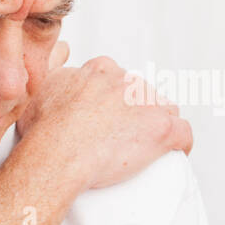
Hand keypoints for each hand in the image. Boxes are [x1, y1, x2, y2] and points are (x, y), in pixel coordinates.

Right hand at [16, 43, 192, 190]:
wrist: (57, 154)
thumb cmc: (45, 132)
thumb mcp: (40, 92)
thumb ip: (56, 80)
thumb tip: (62, 77)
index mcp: (100, 70)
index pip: (117, 79)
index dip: (114, 99)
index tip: (106, 116)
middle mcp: (126, 81)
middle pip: (141, 94)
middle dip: (135, 112)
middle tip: (120, 136)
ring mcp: (147, 103)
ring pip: (164, 109)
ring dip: (157, 125)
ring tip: (142, 148)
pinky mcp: (162, 128)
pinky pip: (184, 133)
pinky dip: (180, 144)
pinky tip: (172, 153)